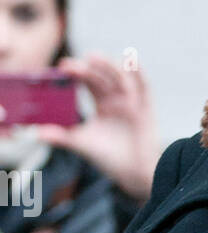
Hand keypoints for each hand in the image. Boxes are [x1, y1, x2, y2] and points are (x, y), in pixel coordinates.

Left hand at [32, 53, 160, 200]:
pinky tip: (131, 59)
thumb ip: (62, 137)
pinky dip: (138, 72)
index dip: (77, 72)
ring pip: (119, 76)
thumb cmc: (110, 158)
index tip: (62, 67)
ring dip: (107, 65)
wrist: (134, 174)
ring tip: (92, 58)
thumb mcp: (83, 144)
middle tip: (71, 66)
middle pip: (101, 76)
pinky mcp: (145, 106)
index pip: (87, 81)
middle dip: (86, 68)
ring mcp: (131, 101)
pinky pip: (143, 86)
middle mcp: (116, 99)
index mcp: (101, 104)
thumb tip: (37, 133)